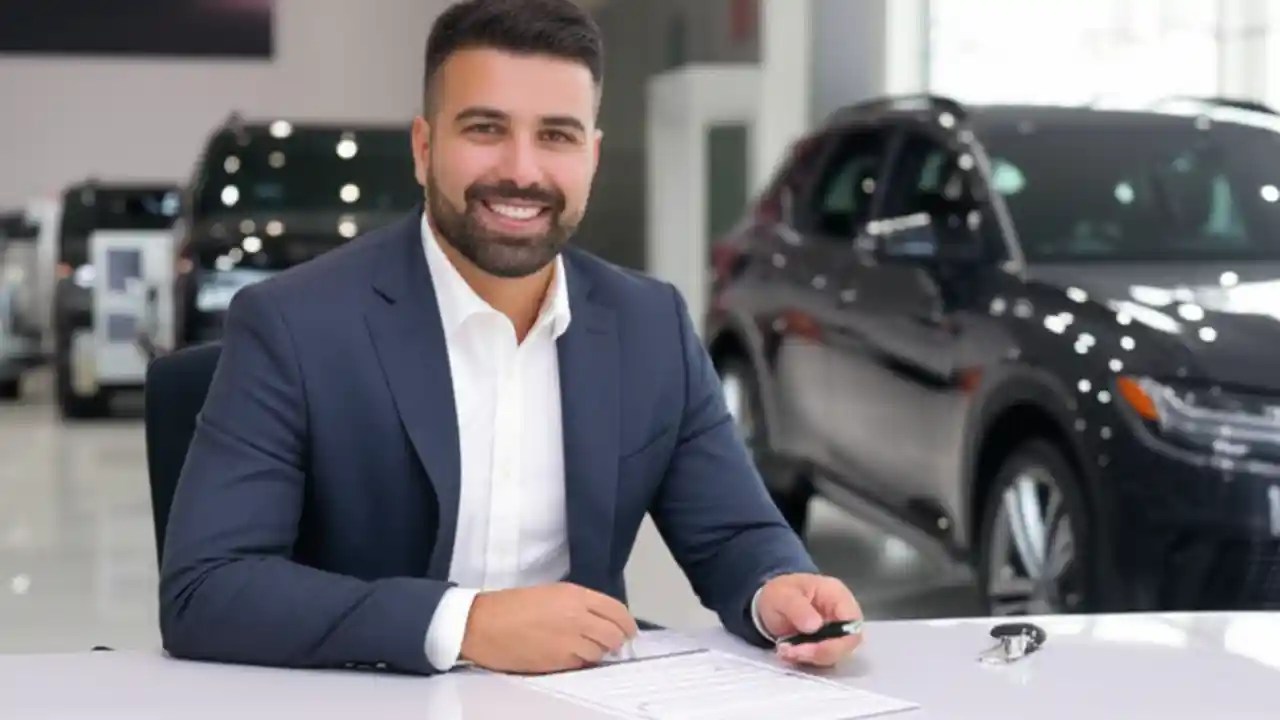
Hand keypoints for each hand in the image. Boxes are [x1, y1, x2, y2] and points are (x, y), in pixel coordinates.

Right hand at [459, 582, 638, 673]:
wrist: (483, 624)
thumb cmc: (510, 607)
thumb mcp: (550, 594)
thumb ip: (578, 605)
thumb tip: (599, 619)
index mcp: (575, 595)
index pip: (616, 610)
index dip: (627, 623)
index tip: (629, 630)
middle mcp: (578, 617)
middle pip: (614, 634)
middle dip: (616, 641)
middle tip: (612, 644)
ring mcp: (570, 641)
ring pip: (600, 652)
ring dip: (598, 653)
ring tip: (583, 649)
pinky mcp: (559, 661)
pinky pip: (582, 664)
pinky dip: (581, 663)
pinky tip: (569, 657)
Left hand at [756, 573, 862, 666]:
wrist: (771, 603)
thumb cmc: (781, 592)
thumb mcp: (782, 594)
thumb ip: (797, 607)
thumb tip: (814, 626)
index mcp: (837, 595)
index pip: (852, 620)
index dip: (841, 638)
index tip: (814, 647)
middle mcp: (842, 615)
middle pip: (847, 642)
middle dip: (821, 652)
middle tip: (793, 652)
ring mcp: (837, 633)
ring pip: (836, 654)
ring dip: (811, 658)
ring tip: (785, 651)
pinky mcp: (827, 647)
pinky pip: (823, 659)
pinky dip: (806, 660)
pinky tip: (787, 654)